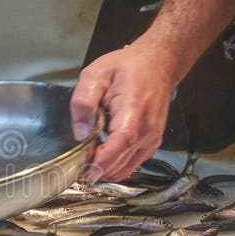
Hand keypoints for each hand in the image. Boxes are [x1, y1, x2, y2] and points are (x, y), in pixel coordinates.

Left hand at [69, 40, 178, 181]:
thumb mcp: (95, 75)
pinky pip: (131, 164)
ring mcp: (151, 140)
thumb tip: (80, 132)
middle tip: (77, 161)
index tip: (79, 170)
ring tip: (89, 156)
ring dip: (105, 169)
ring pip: (125, 170)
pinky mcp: (152, 144)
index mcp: (132, 113)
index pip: (116, 150)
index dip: (97, 165)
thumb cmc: (128, 68)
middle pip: (118, 165)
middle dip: (96, 169)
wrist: (157, 65)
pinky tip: (103, 151)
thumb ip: (83, 102)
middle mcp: (146, 132)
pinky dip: (115, 164)